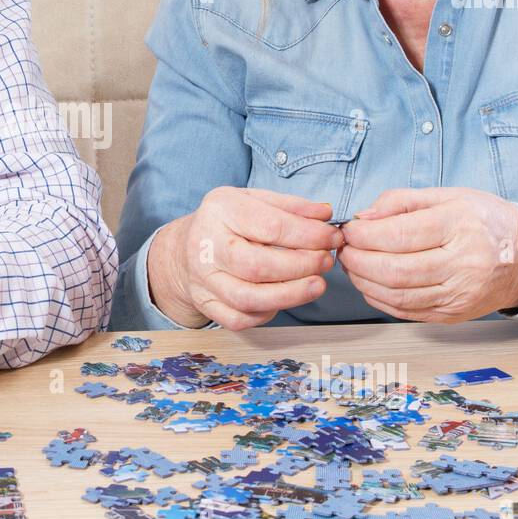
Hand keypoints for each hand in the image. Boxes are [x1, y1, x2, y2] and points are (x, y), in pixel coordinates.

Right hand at [147, 187, 343, 330]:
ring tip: (317, 285)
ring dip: (290, 295)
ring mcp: (203, 279)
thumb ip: (291, 206)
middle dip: (301, 266)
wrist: (185, 248)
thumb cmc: (228, 222)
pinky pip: (240, 319)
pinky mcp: (206, 304)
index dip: (308, 235)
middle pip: (257, 265)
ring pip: (248, 298)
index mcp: (220, 210)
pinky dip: (268, 313)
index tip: (332, 237)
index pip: (269, 226)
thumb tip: (325, 215)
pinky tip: (284, 299)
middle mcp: (205, 245)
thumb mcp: (255, 199)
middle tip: (326, 261)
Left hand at [337, 187, 517, 322]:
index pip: (399, 235)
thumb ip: (402, 201)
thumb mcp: (449, 195)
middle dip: (357, 260)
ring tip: (353, 265)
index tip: (349, 230)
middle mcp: (464, 263)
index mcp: (461, 225)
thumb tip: (363, 217)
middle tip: (344, 249)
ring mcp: (460, 294)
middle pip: (394, 269)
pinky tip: (370, 284)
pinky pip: (406, 311)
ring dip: (363, 281)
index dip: (364, 235)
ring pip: (397, 294)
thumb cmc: (484, 221)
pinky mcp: (454, 315)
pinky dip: (379, 298)